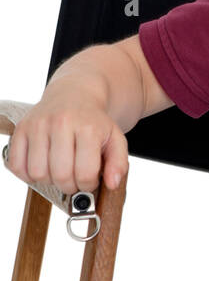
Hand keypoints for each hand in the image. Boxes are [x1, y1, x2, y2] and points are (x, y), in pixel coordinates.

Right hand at [4, 95, 127, 195]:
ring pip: (38, 173)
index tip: (90, 179)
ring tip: (58, 170)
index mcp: (88, 127)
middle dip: (70, 185)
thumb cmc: (94, 122)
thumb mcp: (115, 139)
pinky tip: (42, 166)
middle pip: (61, 176)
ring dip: (49, 180)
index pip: (85, 173)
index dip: (88, 184)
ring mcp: (38, 125)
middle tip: (74, 178)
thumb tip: (112, 184)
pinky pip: (17, 165)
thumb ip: (119, 163)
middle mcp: (62, 123)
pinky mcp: (21, 128)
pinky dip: (27, 174)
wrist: (74, 95)